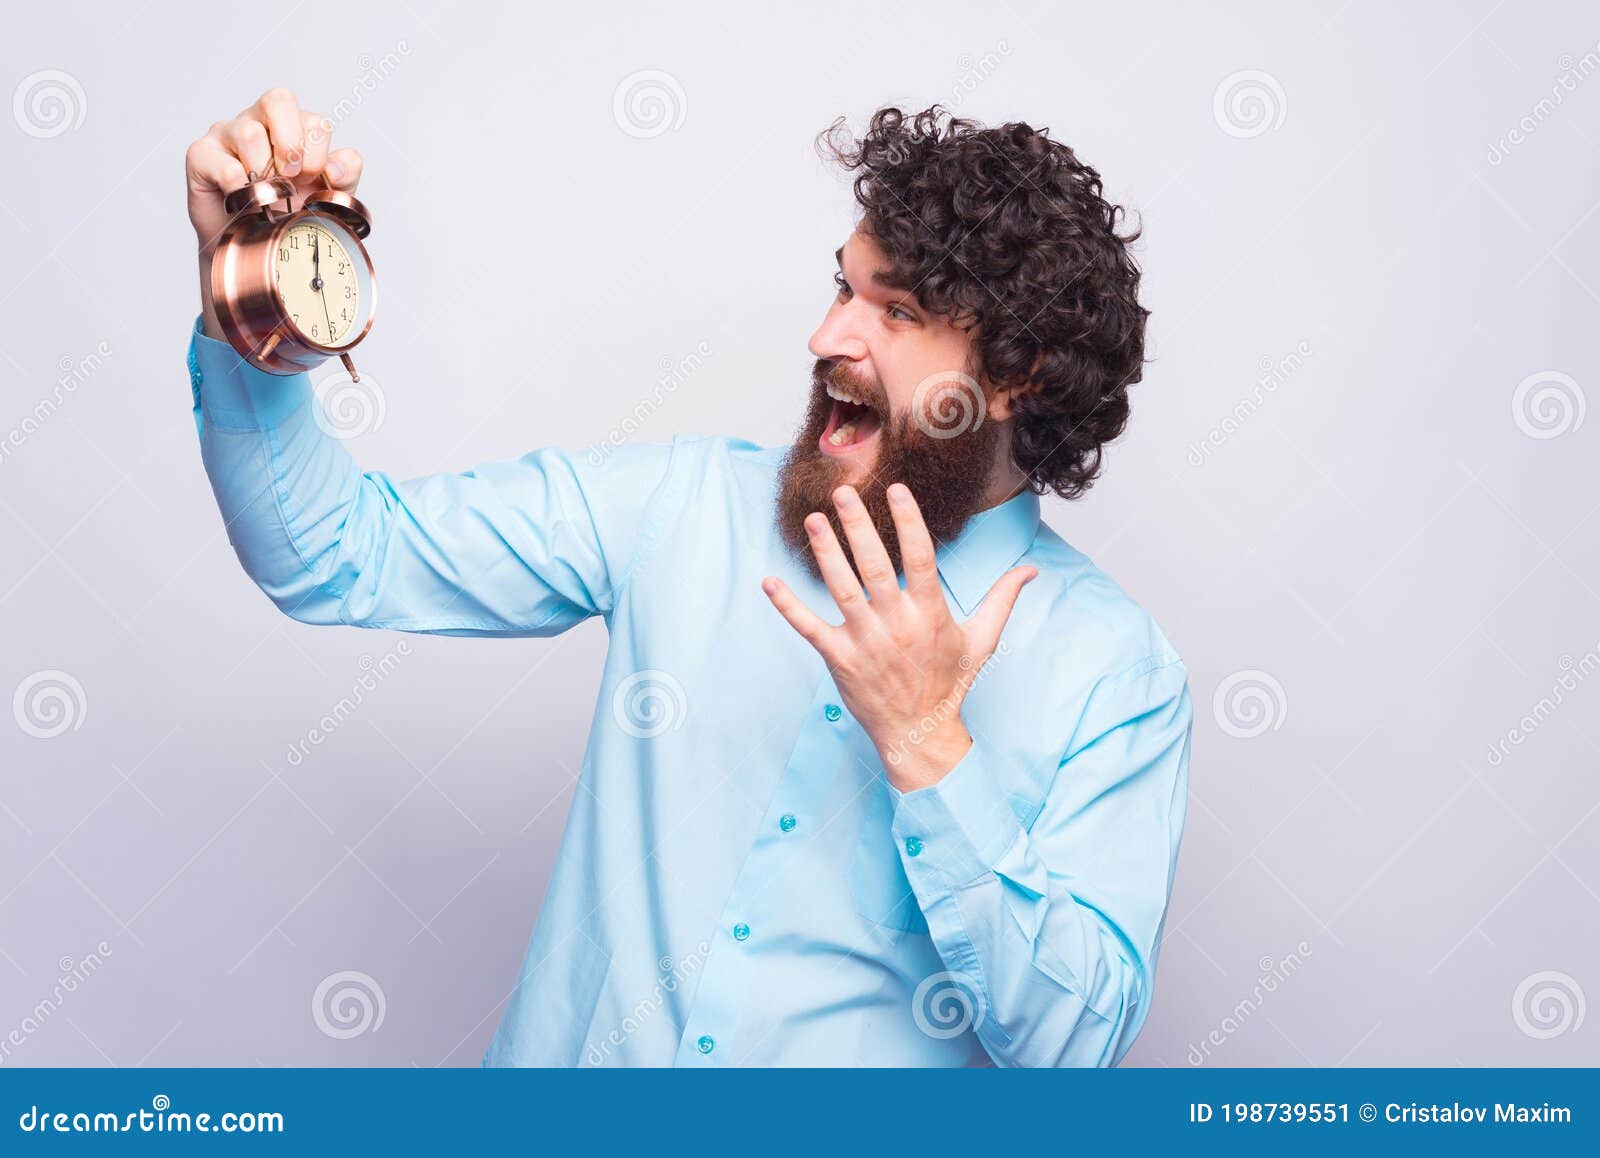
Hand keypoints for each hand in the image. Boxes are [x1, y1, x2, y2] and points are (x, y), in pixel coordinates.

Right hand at [185, 88, 363, 336]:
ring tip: (266, 193)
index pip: (312, 119)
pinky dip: (236, 182)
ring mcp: (227, 134)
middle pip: (278, 100)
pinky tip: (243, 199)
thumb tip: (337, 168)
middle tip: (292, 177)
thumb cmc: (287, 214)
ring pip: (248, 132)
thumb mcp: (327, 194)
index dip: (318, 149)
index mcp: (293, 128)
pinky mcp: (201, 155)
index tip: (314, 178)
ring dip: (263, 168)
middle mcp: (259, 122)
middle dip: (292, 143)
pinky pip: (217, 159)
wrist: (252, 247)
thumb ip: (344, 174)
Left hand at [761, 482, 1036, 790]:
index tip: (896, 489)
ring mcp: (865, 642)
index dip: (909, 521)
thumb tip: (1030, 571)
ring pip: (842, 590)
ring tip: (812, 520)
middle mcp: (896, 624)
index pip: (920, 557)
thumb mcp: (981, 640)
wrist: (919, 733)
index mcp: (930, 613)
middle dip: (857, 527)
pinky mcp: (839, 659)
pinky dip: (788, 606)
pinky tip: (769, 582)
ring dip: (825, 554)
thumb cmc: (949, 683)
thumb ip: (1001, 599)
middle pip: (874, 567)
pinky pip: (809, 628)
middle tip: (842, 492)